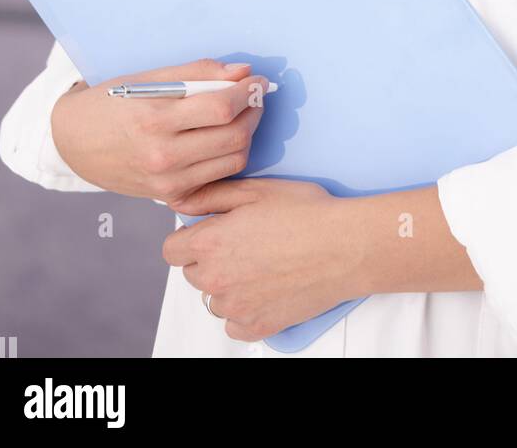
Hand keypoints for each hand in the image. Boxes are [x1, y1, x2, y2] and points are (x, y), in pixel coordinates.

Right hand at [50, 59, 271, 202]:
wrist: (74, 142)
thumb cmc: (111, 102)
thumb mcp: (148, 78)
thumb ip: (198, 73)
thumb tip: (242, 71)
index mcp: (155, 119)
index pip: (221, 107)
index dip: (248, 91)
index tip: (257, 79)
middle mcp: (162, 156)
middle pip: (234, 136)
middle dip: (253, 112)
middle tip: (254, 96)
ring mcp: (167, 182)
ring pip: (233, 161)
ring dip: (246, 135)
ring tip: (240, 116)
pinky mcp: (169, 198)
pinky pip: (217, 181)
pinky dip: (229, 160)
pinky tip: (223, 142)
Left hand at [163, 177, 364, 341]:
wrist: (344, 246)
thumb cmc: (306, 214)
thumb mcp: (256, 190)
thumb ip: (210, 196)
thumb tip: (178, 202)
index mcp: (210, 243)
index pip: (172, 249)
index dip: (189, 237)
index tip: (208, 232)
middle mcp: (216, 279)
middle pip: (192, 274)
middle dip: (209, 259)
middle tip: (243, 243)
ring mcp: (236, 307)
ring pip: (213, 299)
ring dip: (226, 285)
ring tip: (259, 265)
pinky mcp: (257, 326)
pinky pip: (233, 324)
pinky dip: (243, 310)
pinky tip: (264, 289)